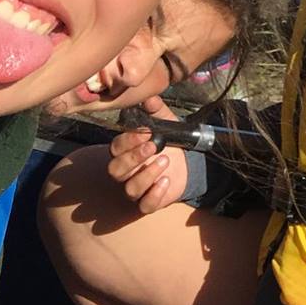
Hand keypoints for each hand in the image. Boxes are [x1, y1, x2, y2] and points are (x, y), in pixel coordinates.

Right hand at [105, 94, 186, 215]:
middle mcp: (126, 172)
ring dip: (146, 175)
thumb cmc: (171, 140)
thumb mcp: (166, 122)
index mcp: (126, 151)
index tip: (146, 131)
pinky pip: (145, 206)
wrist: (190, 160)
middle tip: (154, 146)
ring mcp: (137, 188)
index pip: (115, 148)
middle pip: (115, 170)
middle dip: (132, 158)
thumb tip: (149, 97)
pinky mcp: (150, 202)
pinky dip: (154, 196)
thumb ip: (156, 110)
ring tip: (165, 161)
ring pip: (130, 189)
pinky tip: (166, 182)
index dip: (128, 140)